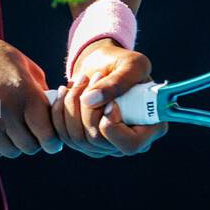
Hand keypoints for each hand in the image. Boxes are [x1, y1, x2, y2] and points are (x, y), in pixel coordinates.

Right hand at [0, 34, 63, 159]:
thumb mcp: (22, 64)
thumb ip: (41, 91)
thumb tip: (55, 116)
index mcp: (22, 91)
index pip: (46, 133)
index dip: (52, 141)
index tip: (52, 142)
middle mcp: (2, 108)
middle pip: (28, 146)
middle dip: (33, 142)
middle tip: (30, 133)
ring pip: (9, 151)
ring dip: (14, 144)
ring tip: (10, 128)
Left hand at [49, 40, 167, 157]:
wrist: (103, 65)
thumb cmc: (123, 63)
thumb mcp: (131, 64)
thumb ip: (117, 81)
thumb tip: (90, 100)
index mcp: (150, 128)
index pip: (130, 145)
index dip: (113, 125)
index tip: (109, 101)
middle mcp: (126, 142)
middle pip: (97, 141)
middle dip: (87, 108)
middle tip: (91, 78)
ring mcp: (104, 146)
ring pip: (77, 139)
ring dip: (72, 105)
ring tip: (81, 80)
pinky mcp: (83, 141)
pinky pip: (63, 135)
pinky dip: (60, 110)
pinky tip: (65, 91)